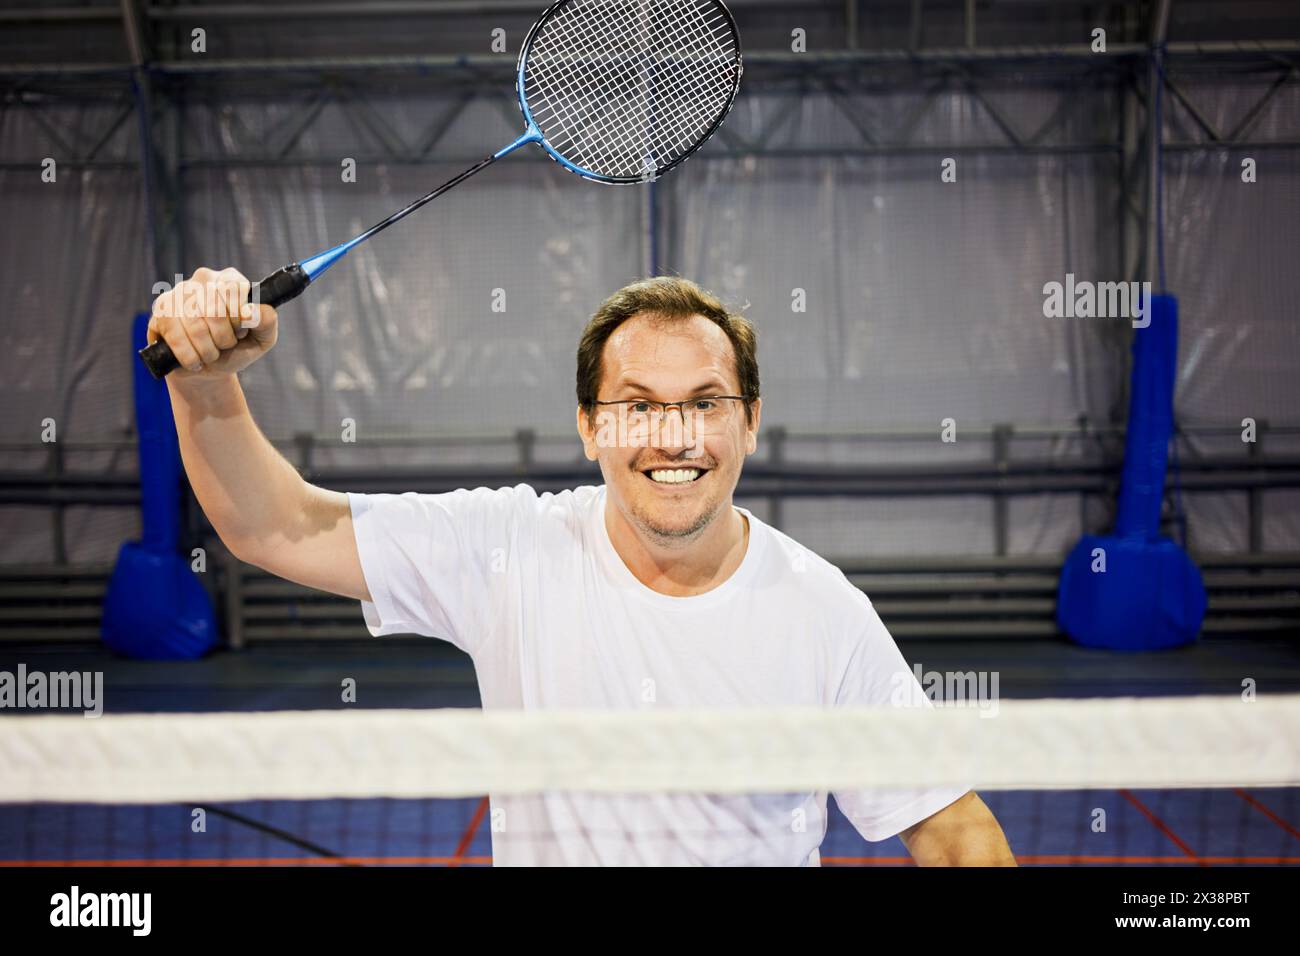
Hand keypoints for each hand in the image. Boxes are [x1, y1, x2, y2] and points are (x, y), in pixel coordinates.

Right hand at [148, 267, 277, 377]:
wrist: (208, 371)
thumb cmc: (236, 350)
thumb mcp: (261, 339)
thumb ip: (267, 322)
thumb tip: (252, 310)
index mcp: (230, 279)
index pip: (235, 288)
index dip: (239, 319)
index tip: (240, 332)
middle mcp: (203, 279)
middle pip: (215, 309)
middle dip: (224, 338)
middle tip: (224, 345)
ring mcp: (179, 292)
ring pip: (194, 324)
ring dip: (207, 350)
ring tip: (210, 354)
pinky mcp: (160, 310)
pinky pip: (175, 334)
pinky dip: (189, 356)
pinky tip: (193, 359)